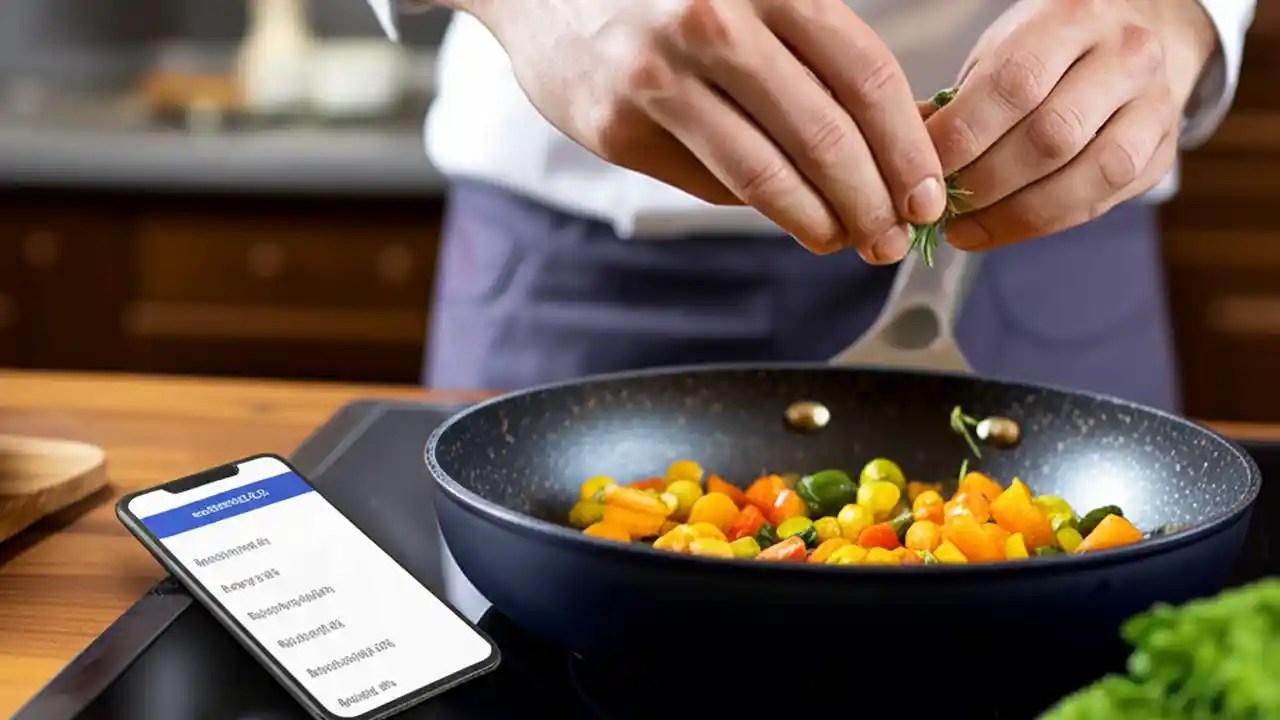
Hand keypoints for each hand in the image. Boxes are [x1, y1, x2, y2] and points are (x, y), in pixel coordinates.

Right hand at [456, 0, 945, 261]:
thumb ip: (813, 50)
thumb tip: (891, 134)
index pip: (864, 76)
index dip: (906, 148)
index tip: (927, 192)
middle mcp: (712, 22)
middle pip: (824, 135)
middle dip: (872, 201)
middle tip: (892, 237)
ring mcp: (658, 78)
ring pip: (765, 175)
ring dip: (819, 222)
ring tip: (845, 241)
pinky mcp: (617, 127)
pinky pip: (708, 183)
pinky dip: (757, 205)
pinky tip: (784, 211)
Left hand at [926, 0, 1218, 250]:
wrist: (1144, 33)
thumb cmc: (1050, 49)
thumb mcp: (1001, 52)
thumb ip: (958, 102)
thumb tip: (906, 159)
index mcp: (1071, 18)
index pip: (1013, 84)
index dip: (961, 138)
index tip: (921, 173)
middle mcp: (1124, 56)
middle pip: (1051, 135)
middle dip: (984, 182)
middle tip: (940, 207)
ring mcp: (1154, 104)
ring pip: (1087, 174)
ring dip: (1014, 214)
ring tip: (966, 228)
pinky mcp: (1162, 150)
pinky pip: (1103, 199)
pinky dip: (1045, 223)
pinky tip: (1002, 228)